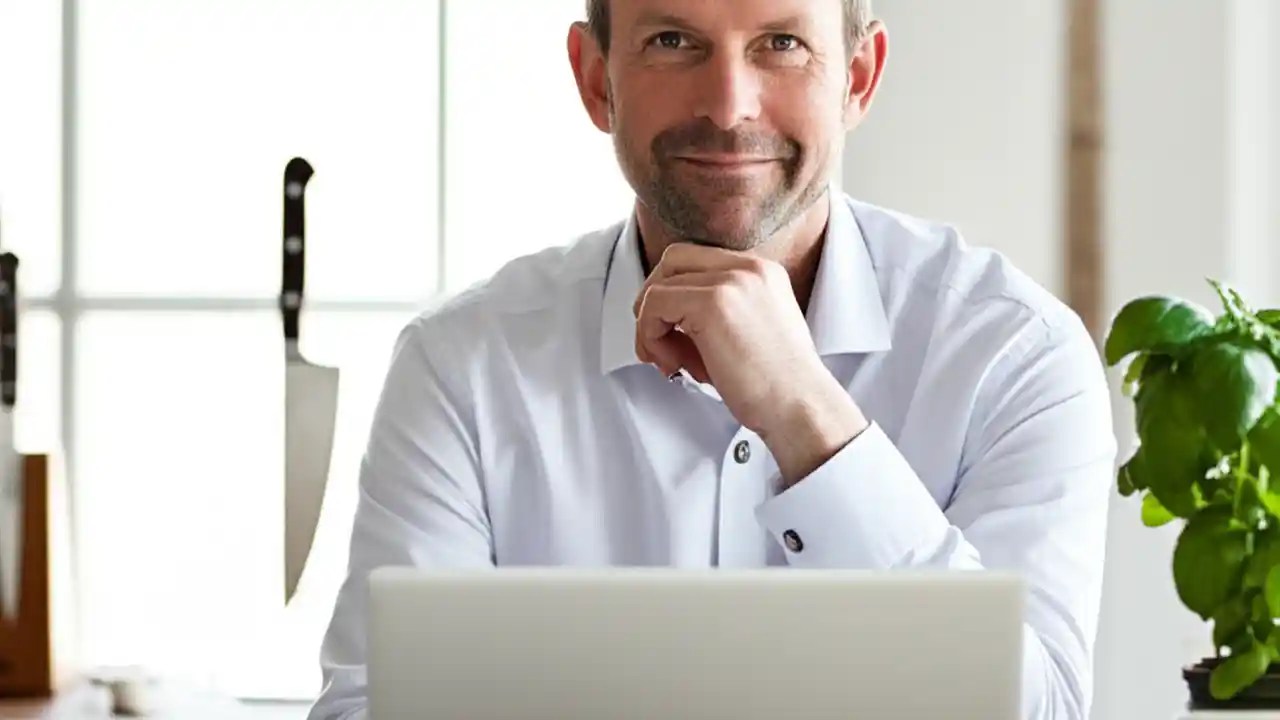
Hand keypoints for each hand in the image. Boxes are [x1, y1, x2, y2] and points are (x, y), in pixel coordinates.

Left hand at [633, 243, 868, 482]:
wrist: (800, 407)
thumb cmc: (777, 386)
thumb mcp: (750, 331)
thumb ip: (717, 313)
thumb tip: (668, 320)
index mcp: (762, 272)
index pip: (698, 261)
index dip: (675, 294)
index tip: (672, 329)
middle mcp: (749, 268)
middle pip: (674, 260)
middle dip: (654, 301)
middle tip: (657, 340)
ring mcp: (731, 281)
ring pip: (659, 285)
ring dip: (651, 326)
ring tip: (672, 361)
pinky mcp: (711, 303)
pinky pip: (655, 304)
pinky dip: (650, 336)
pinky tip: (673, 363)